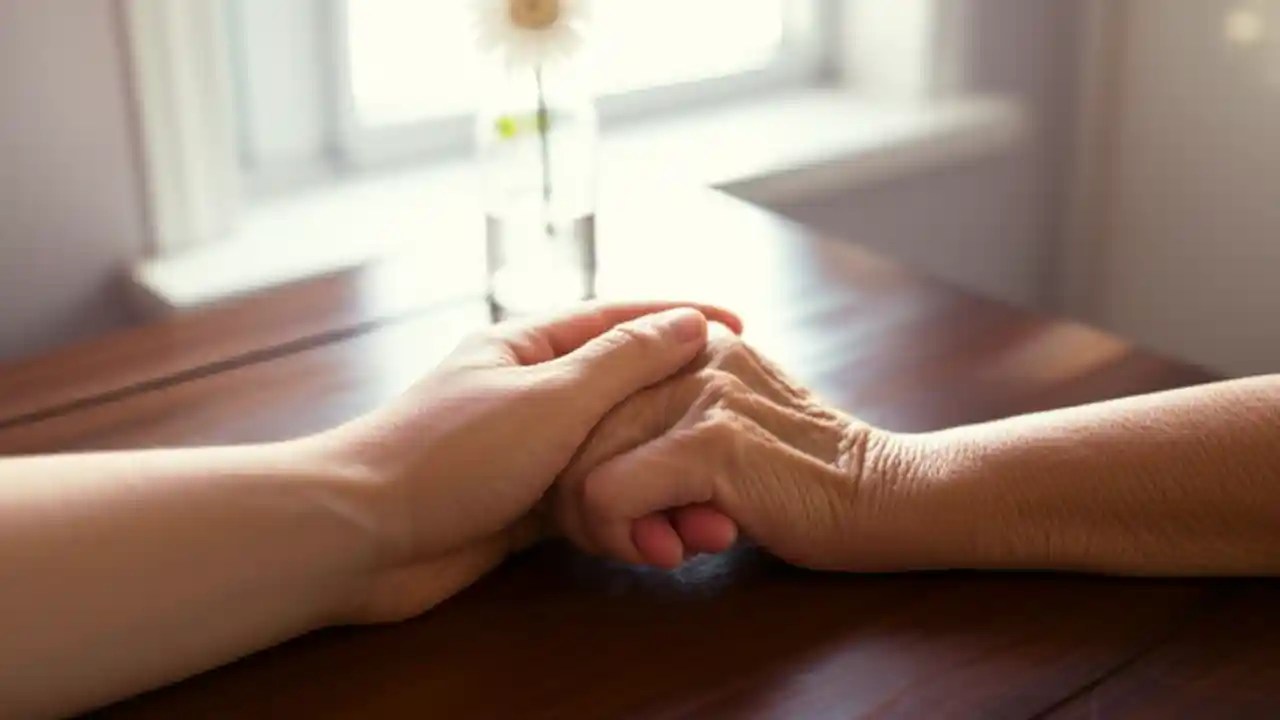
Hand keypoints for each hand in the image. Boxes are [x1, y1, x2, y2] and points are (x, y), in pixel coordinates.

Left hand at [317, 302, 741, 623]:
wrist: (362, 537)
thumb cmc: (451, 455)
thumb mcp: (551, 398)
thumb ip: (624, 361)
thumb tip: (689, 321)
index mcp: (527, 344)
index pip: (621, 317)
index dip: (682, 316)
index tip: (741, 323)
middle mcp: (527, 390)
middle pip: (621, 389)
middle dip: (677, 408)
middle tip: (736, 416)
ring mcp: (523, 450)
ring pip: (609, 452)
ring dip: (655, 475)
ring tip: (707, 502)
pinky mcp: (519, 505)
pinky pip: (588, 500)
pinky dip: (624, 514)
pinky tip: (659, 530)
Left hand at [555, 326, 884, 570]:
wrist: (881, 497)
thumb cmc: (794, 479)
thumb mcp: (725, 423)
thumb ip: (661, 414)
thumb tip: (582, 454)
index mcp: (686, 339)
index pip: (583, 387)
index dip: (579, 457)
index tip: (617, 499)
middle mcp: (687, 350)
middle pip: (572, 430)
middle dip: (585, 499)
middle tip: (637, 534)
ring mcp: (698, 392)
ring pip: (581, 466)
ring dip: (606, 526)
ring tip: (662, 542)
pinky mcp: (710, 442)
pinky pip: (608, 495)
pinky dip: (624, 537)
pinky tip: (676, 548)